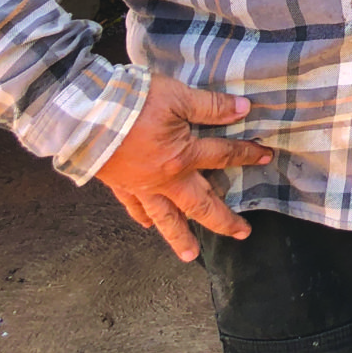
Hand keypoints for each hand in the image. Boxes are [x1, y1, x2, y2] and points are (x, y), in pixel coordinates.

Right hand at [95, 74, 272, 262]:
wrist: (84, 114)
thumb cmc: (133, 103)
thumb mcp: (178, 96)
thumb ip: (211, 106)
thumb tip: (243, 109)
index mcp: (183, 157)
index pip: (224, 156)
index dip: (247, 155)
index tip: (267, 157)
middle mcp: (165, 179)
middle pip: (200, 204)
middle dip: (223, 220)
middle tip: (242, 234)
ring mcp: (140, 186)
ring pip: (166, 218)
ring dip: (180, 237)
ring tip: (191, 256)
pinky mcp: (118, 184)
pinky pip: (133, 207)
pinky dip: (142, 217)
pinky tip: (148, 226)